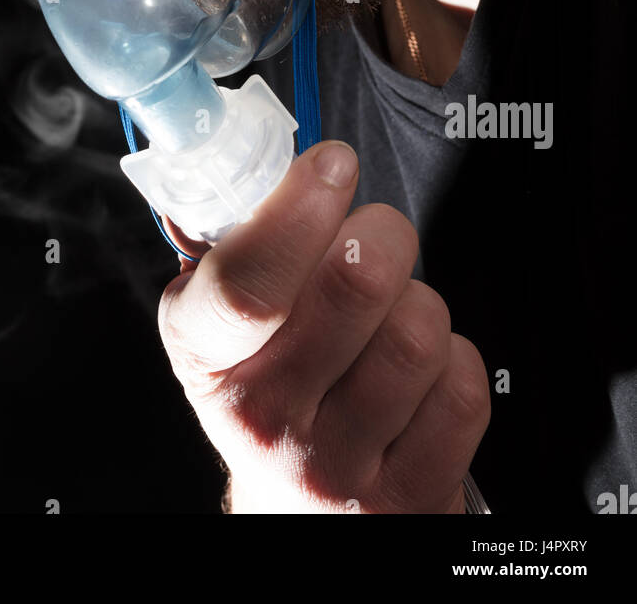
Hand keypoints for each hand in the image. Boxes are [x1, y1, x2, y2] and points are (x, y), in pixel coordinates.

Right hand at [158, 140, 489, 512]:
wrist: (296, 508)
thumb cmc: (272, 384)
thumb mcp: (225, 319)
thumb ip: (246, 241)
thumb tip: (279, 158)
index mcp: (205, 353)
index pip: (247, 281)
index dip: (300, 209)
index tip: (332, 166)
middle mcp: (262, 418)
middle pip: (357, 282)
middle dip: (382, 232)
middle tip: (371, 239)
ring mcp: (334, 468)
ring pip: (419, 330)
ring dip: (418, 304)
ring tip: (390, 321)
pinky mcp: (405, 499)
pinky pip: (461, 388)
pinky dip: (452, 365)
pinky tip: (416, 380)